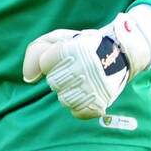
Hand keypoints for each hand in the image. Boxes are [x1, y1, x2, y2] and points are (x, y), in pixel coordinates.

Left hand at [22, 13, 150, 119]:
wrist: (122, 52)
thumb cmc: (84, 45)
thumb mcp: (60, 38)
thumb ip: (37, 51)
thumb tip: (28, 78)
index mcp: (71, 49)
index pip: (43, 63)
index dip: (50, 61)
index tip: (63, 57)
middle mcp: (81, 68)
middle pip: (53, 83)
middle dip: (60, 76)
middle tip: (75, 70)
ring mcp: (91, 87)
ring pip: (64, 99)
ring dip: (70, 91)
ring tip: (83, 81)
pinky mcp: (99, 103)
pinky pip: (78, 112)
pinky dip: (80, 106)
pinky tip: (87, 94)